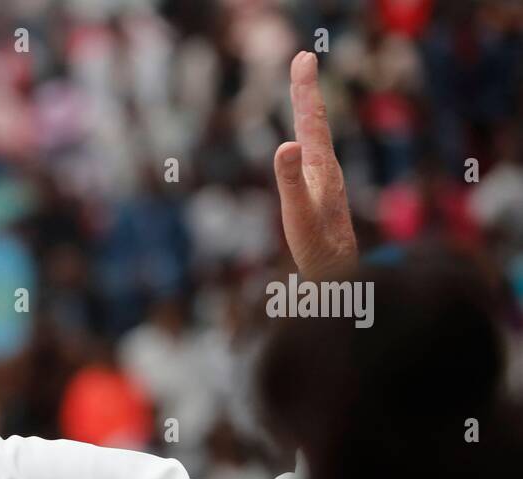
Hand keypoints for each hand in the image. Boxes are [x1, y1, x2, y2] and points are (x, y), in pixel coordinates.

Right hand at [274, 51, 358, 279]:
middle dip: (306, 90)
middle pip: (315, 120)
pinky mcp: (322, 192)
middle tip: (303, 59)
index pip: (312, 119)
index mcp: (321, 166)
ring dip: (308, 110)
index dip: (305, 88)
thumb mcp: (298, 214)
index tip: (303, 57)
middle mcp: (326, 167)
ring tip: (303, 92)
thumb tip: (286, 144)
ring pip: (316, 135)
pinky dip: (307, 136)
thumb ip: (290, 179)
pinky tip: (304, 142)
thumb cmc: (316, 247)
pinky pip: (312, 154)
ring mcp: (325, 180)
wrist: (340, 273)